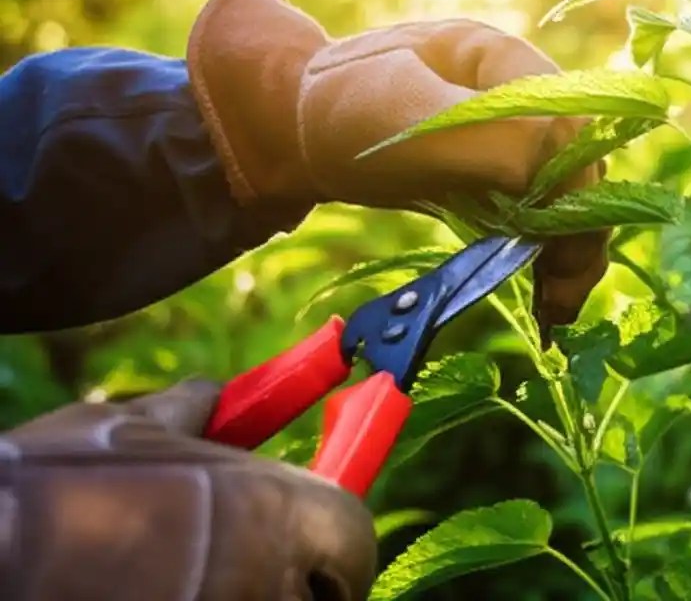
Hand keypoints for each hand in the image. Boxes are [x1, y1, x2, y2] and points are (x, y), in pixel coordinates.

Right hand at [0, 380, 375, 600]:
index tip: (317, 536)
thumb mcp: (126, 431)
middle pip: (323, 592)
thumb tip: (211, 393)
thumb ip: (192, 413)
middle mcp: (269, 578)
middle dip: (299, 578)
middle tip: (253, 560)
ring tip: (194, 576)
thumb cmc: (53, 493)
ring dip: (254, 594)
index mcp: (275, 510)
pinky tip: (166, 593)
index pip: (353, 536)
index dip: (334, 537)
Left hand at [186, 0, 606, 330]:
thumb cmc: (338, 113)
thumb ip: (494, 143)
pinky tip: (544, 298)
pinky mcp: (495, 172)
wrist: (284, 124)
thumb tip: (564, 184)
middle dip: (579, 234)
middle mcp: (520, 94)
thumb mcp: (410, 123)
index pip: (573, 128)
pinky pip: (539, 214)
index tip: (552, 251)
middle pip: (580, 165)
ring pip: (567, 195)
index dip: (575, 191)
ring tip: (554, 312)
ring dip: (570, 253)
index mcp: (503, 62)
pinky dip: (546, 256)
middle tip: (558, 302)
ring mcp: (510, 134)